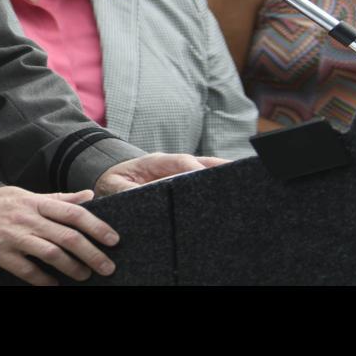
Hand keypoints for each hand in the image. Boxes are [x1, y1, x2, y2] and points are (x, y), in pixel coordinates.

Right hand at [0, 186, 119, 285]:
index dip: (97, 226)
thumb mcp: (23, 195)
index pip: (73, 212)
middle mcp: (27, 218)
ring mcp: (14, 237)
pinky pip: (27, 270)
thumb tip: (86, 196)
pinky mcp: (0, 254)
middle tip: (106, 266)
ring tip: (84, 275)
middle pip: (68, 236)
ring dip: (72, 267)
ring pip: (52, 254)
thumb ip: (56, 199)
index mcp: (35, 202)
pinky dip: (43, 280)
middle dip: (92, 253)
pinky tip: (54, 285)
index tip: (113, 239)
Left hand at [94, 153, 226, 195]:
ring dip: (222, 171)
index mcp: (155, 161)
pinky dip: (216, 179)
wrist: (113, 175)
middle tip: (235, 172)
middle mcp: (171, 163)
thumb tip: (141, 193)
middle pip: (199, 162)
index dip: (193, 167)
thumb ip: (126, 189)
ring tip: (242, 177)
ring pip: (205, 167)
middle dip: (217, 167)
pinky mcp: (183, 178)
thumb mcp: (115, 185)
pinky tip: (233, 187)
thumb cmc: (114, 180)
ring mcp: (179, 170)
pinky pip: (203, 176)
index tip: (204, 175)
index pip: (179, 161)